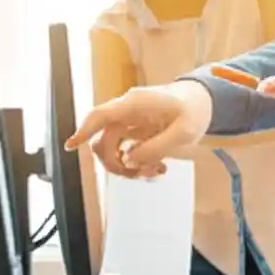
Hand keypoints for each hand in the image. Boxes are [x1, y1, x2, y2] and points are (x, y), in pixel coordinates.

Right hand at [64, 81, 212, 177]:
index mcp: (136, 104)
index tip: (70, 146)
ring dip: (129, 166)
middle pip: (104, 140)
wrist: (205, 100)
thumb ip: (155, 147)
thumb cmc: (195, 111)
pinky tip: (158, 167)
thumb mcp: (183, 133)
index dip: (83, 130)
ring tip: (156, 170)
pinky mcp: (137, 131)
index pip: (101, 115)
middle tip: (142, 174)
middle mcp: (128, 112)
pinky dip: (138, 163)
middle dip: (116, 163)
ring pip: (114, 149)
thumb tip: (127, 161)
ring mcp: (131, 122)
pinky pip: (127, 151)